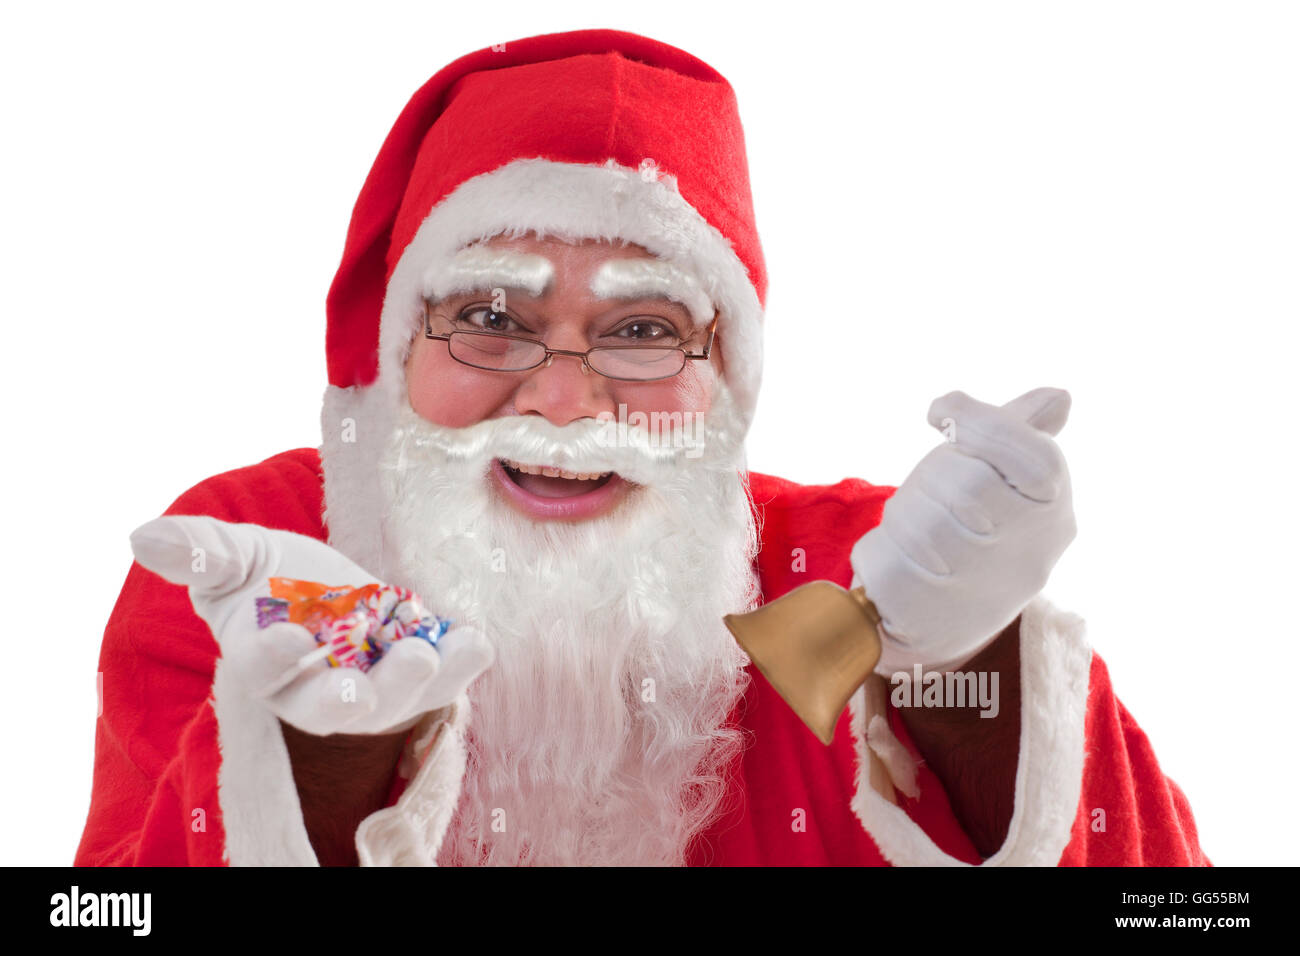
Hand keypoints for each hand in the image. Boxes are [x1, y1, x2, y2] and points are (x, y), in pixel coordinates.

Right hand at [129, 516, 493, 735]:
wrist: (318, 586)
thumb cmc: (264, 578)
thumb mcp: (231, 558)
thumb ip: (197, 553)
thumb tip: (143, 535)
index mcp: (261, 667)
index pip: (258, 676)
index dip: (270, 660)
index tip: (287, 635)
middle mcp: (317, 688)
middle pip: (333, 709)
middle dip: (353, 698)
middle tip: (372, 683)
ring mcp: (373, 683)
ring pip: (399, 699)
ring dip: (428, 680)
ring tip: (453, 650)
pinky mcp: (417, 668)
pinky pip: (443, 676)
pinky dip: (461, 661)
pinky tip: (476, 638)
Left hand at [851, 387, 1075, 672]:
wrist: (939, 619)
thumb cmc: (969, 526)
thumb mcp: (997, 473)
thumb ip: (1020, 430)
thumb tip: (1059, 397)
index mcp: (1053, 516)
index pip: (1039, 461)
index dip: (987, 424)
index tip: (940, 408)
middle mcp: (1028, 561)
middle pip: (971, 487)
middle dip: (935, 477)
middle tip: (929, 493)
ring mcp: (980, 596)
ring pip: (923, 525)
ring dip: (903, 516)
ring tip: (914, 533)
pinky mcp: (927, 620)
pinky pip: (886, 560)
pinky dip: (878, 550)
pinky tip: (896, 563)